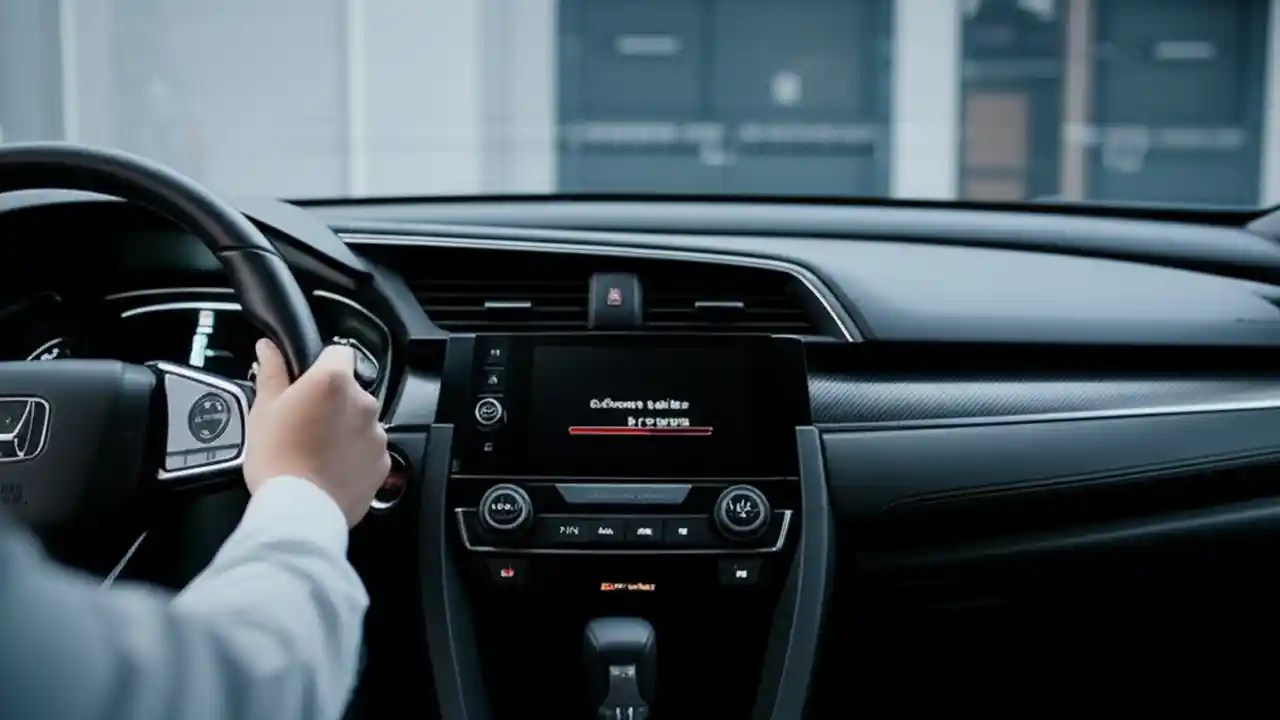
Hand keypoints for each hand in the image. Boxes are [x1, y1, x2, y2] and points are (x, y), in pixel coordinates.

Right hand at [244, 339, 389, 526]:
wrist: (298, 509)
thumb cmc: (277, 458)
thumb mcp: (265, 409)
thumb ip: (272, 372)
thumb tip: (269, 348)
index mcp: (333, 381)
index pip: (338, 353)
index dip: (322, 364)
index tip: (309, 382)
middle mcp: (363, 403)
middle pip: (350, 390)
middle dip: (332, 402)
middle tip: (305, 423)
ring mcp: (376, 434)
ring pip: (361, 421)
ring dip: (345, 429)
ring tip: (317, 450)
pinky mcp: (382, 462)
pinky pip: (369, 450)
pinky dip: (355, 455)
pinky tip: (331, 467)